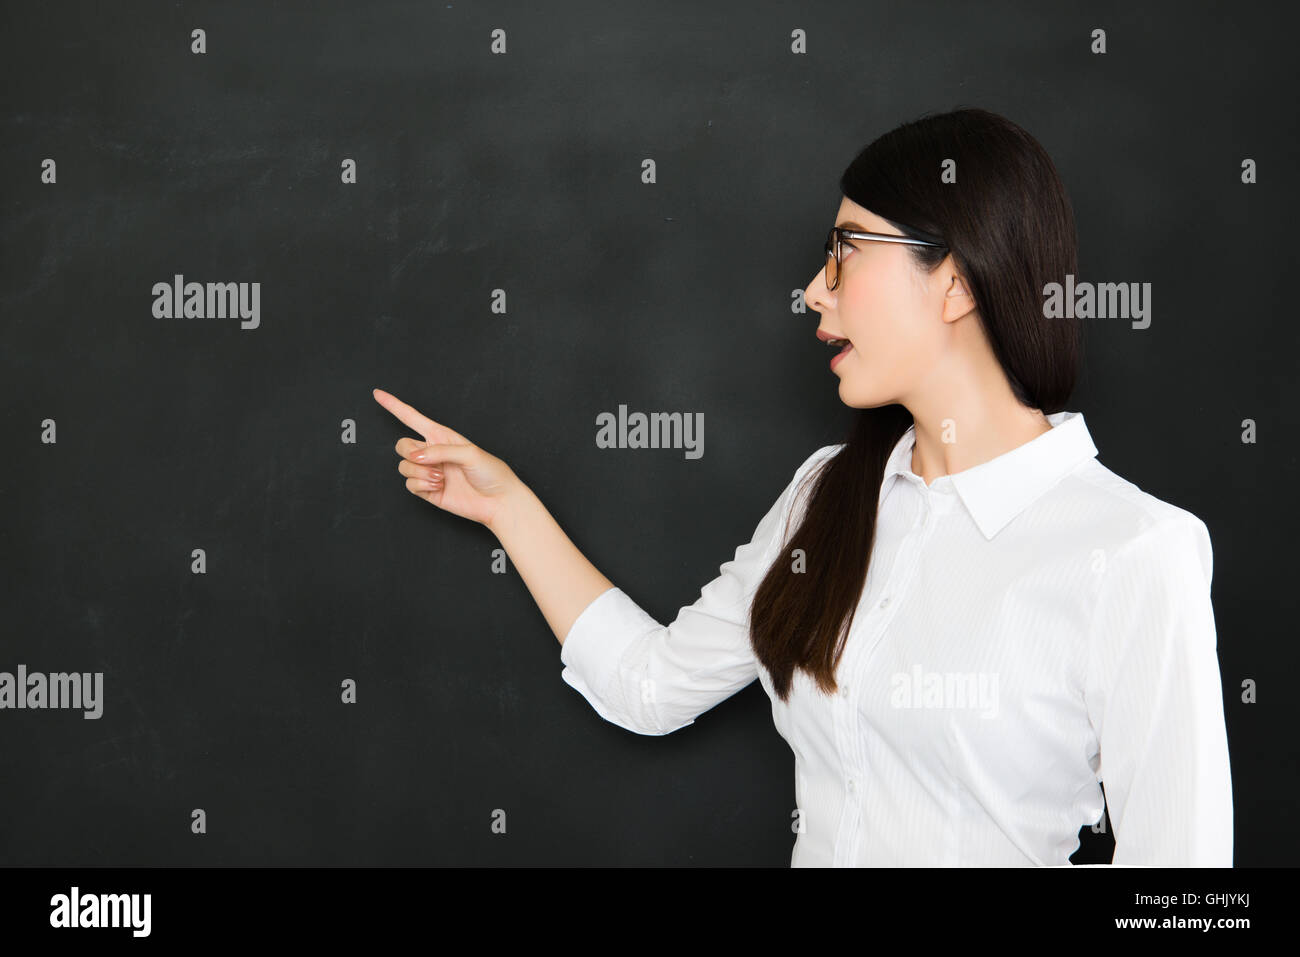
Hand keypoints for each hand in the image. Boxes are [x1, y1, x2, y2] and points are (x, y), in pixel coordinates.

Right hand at [373, 388, 520, 528]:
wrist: (498, 501)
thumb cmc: (491, 473)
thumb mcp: (470, 453)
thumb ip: (440, 451)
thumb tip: (415, 456)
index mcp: (442, 436)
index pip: (412, 418)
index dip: (394, 406)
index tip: (378, 394)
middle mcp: (433, 453)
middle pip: (402, 445)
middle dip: (409, 452)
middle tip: (427, 461)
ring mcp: (429, 472)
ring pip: (404, 466)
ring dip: (420, 472)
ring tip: (441, 477)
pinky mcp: (428, 491)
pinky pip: (410, 484)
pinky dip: (421, 485)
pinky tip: (439, 487)